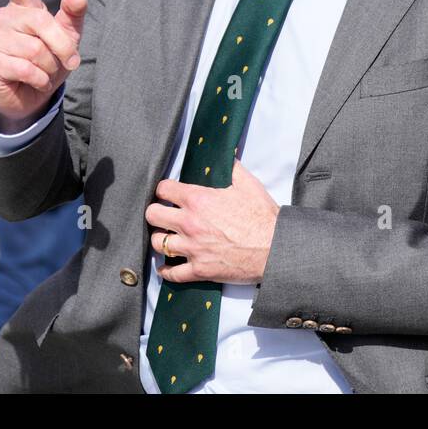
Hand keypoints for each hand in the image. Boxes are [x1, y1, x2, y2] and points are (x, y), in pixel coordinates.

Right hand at [0, 0, 85, 130]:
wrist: (34, 95)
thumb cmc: (52, 59)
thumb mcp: (69, 36)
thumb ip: (74, 15)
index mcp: (25, 7)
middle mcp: (5, 17)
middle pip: (41, 24)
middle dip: (63, 46)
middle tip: (71, 61)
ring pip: (34, 50)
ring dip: (49, 67)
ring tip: (44, 71)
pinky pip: (25, 68)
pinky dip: (39, 79)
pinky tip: (34, 81)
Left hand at [146, 161, 278, 285]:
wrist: (274, 248)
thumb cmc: (262, 217)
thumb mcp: (248, 184)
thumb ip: (232, 168)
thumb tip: (226, 155)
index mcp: (199, 200)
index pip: (163, 189)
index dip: (164, 189)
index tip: (167, 193)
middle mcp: (190, 224)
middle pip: (152, 215)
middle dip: (156, 212)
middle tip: (163, 214)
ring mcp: (192, 248)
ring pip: (157, 244)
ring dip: (160, 239)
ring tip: (167, 237)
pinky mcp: (199, 270)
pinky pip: (171, 273)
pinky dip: (167, 269)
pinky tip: (168, 265)